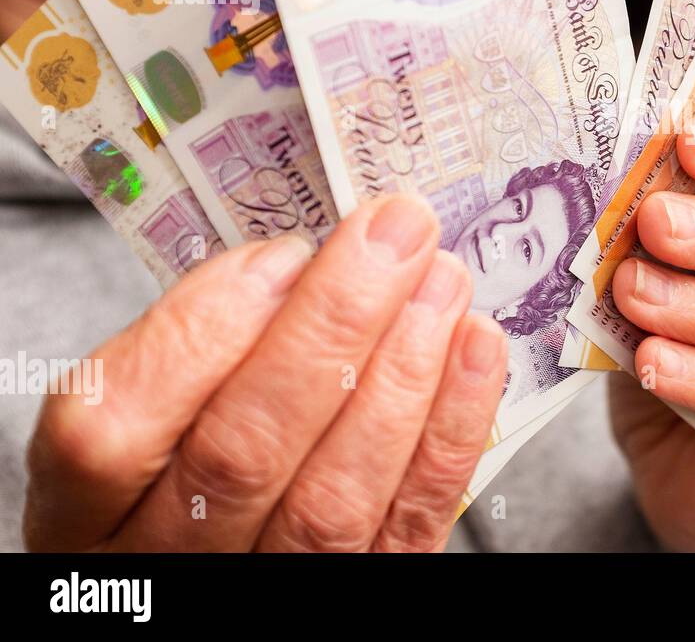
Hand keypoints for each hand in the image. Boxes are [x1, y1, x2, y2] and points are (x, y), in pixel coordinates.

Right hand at [24, 195, 507, 551]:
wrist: (237, 551)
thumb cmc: (188, 454)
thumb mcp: (154, 405)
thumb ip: (199, 348)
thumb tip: (299, 267)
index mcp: (87, 513)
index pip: (112, 431)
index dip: (203, 331)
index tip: (285, 251)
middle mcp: (165, 564)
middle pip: (242, 451)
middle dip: (334, 323)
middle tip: (397, 232)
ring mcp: (265, 592)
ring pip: (333, 497)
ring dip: (402, 371)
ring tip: (441, 280)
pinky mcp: (361, 597)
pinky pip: (410, 524)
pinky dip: (451, 428)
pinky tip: (473, 347)